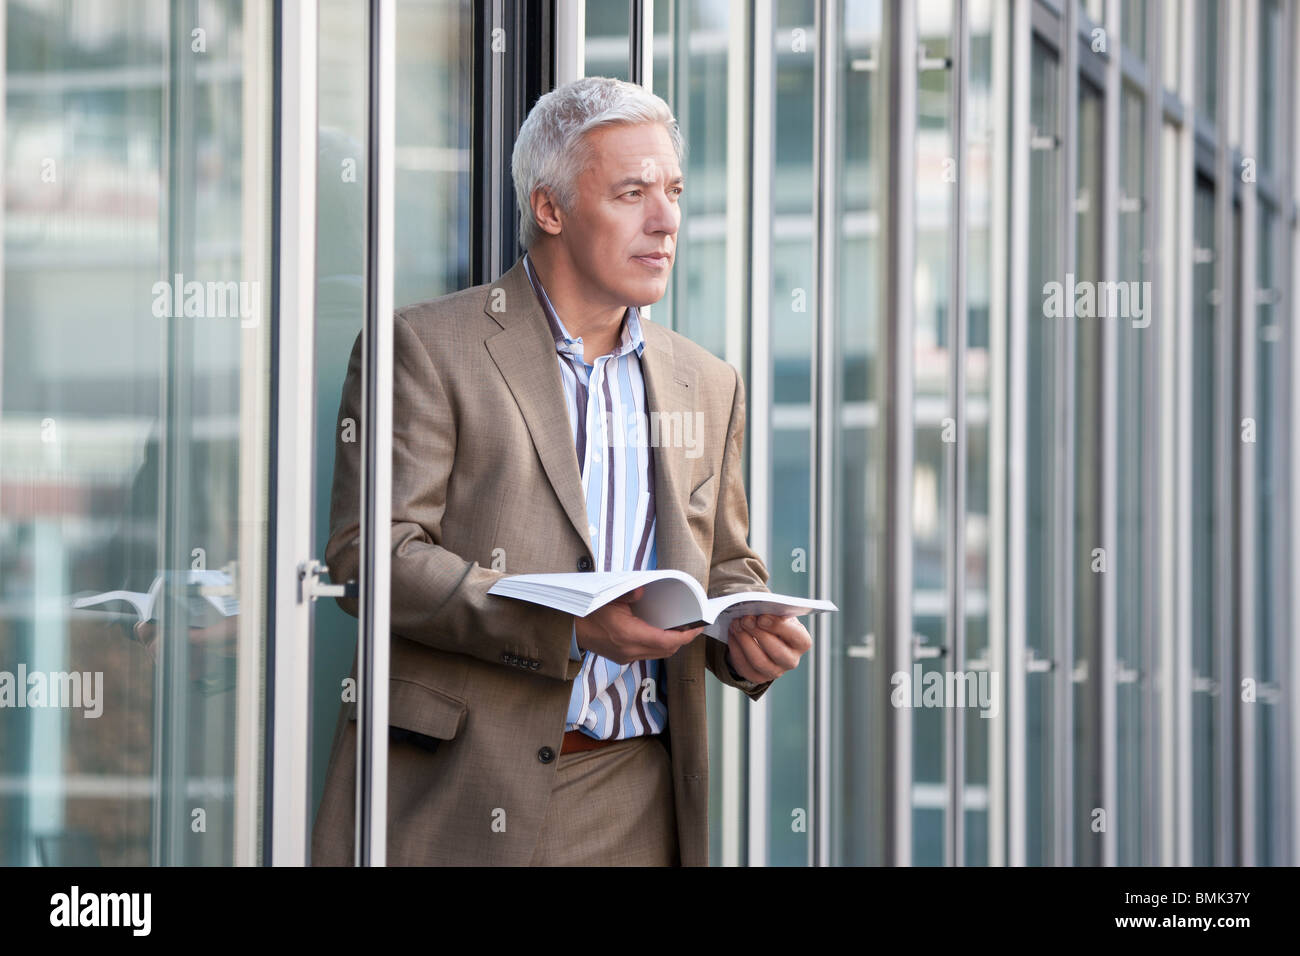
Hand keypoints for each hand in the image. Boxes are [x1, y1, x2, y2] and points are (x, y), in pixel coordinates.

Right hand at [574, 585, 704, 664]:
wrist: (568, 628)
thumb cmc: (588, 611)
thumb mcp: (608, 596)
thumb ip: (629, 593)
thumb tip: (643, 591)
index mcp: (628, 635)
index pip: (666, 641)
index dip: (686, 636)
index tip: (697, 627)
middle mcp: (629, 651)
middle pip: (666, 651)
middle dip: (681, 640)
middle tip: (692, 626)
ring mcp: (625, 657)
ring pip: (658, 654)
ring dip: (670, 644)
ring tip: (679, 629)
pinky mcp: (621, 658)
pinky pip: (647, 654)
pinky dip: (658, 645)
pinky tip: (659, 633)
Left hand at [724, 614, 810, 683]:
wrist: (762, 638)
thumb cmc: (772, 623)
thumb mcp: (776, 614)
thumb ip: (771, 609)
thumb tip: (757, 606)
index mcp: (801, 642)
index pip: (797, 637)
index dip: (779, 627)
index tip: (762, 617)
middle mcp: (791, 660)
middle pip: (777, 651)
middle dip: (758, 633)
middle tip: (745, 619)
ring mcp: (775, 671)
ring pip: (759, 660)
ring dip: (744, 640)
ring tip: (736, 624)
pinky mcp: (757, 677)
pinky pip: (745, 666)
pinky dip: (736, 649)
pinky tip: (733, 634)